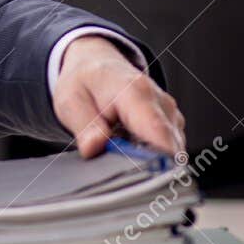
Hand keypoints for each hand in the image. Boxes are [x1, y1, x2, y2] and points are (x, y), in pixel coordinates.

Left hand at [52, 34, 184, 158]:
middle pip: (170, 148)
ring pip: (171, 153)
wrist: (96, 64)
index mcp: (135, 92)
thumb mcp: (71, 102)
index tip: (146, 179)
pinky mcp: (172, 125)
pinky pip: (168, 150)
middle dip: (149, 167)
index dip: (158, 161)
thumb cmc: (85, 82)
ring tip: (121, 148)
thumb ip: (85, 127)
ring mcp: (170, 114)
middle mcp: (160, 102)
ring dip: (149, 161)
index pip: (158, 132)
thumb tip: (94, 148)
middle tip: (119, 167)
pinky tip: (131, 147)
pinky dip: (151, 156)